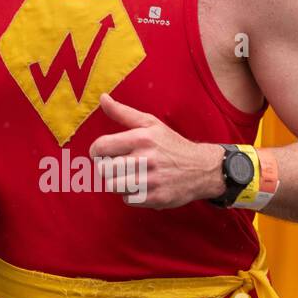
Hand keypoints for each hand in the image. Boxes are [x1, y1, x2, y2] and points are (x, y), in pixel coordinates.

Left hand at [88, 93, 223, 208]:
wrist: (201, 168)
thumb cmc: (170, 144)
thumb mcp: (150, 124)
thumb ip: (123, 113)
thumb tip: (103, 98)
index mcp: (142, 138)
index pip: (101, 147)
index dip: (96, 151)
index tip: (102, 153)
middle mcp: (146, 159)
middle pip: (104, 169)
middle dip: (107, 168)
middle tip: (117, 166)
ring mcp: (151, 180)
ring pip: (113, 186)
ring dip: (118, 182)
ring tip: (130, 176)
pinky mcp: (156, 198)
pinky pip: (127, 199)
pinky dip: (131, 195)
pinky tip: (142, 186)